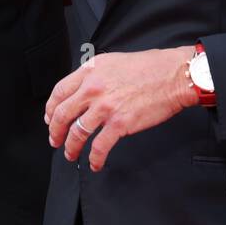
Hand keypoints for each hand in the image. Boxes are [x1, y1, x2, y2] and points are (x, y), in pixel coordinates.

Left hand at [44, 47, 198, 171]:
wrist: (175, 76)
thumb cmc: (151, 67)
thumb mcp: (114, 61)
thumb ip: (95, 75)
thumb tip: (83, 91)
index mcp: (91, 71)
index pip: (59, 91)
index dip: (51, 108)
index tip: (50, 118)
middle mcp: (93, 88)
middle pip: (62, 114)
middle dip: (55, 131)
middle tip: (55, 140)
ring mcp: (105, 106)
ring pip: (77, 132)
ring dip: (71, 147)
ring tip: (71, 154)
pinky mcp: (120, 123)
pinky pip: (99, 146)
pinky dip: (94, 158)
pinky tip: (94, 163)